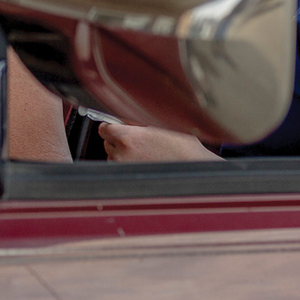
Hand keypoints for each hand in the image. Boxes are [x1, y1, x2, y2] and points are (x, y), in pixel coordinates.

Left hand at [98, 122, 219, 162]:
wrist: (195, 168)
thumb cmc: (183, 147)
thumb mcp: (160, 124)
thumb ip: (138, 122)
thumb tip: (125, 118)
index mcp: (128, 137)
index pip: (104, 129)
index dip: (110, 127)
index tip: (116, 127)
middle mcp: (122, 155)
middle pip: (107, 144)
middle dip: (118, 140)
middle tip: (135, 140)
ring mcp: (126, 170)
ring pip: (114, 159)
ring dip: (122, 155)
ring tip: (142, 153)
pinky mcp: (132, 181)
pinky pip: (122, 172)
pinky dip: (129, 167)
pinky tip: (144, 164)